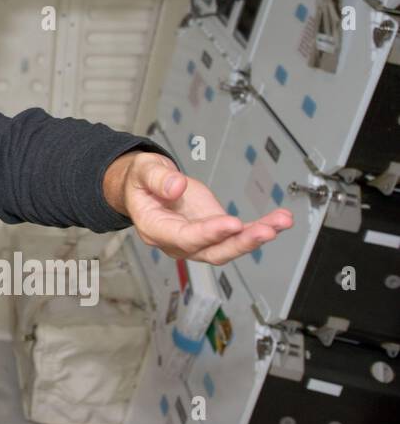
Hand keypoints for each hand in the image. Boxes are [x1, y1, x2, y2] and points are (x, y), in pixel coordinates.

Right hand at [105, 151, 292, 264]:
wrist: (145, 186)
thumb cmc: (141, 181)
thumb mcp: (143, 171)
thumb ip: (157, 178)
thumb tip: (177, 187)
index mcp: (155, 228)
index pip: (183, 238)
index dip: (208, 233)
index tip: (231, 223)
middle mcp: (178, 241)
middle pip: (212, 252)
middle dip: (240, 243)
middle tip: (265, 231)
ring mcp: (198, 238)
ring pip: (229, 247)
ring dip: (256, 237)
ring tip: (281, 222)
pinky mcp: (214, 230)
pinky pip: (239, 235)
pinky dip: (261, 228)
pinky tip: (280, 220)